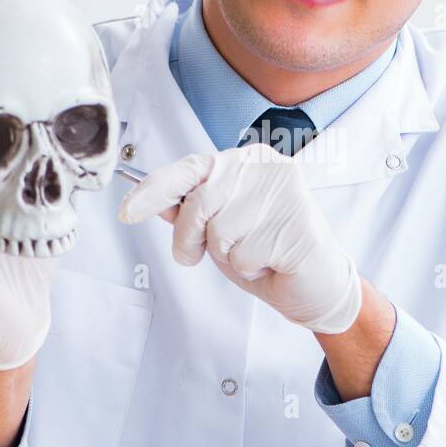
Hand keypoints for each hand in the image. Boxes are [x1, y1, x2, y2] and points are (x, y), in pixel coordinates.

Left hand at [117, 143, 361, 333]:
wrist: (317, 285)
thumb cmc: (268, 253)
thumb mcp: (219, 230)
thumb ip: (189, 210)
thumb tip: (149, 200)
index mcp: (247, 161)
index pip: (191, 167)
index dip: (154, 190)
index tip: (127, 211)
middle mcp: (266, 167)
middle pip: (199, 202)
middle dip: (190, 238)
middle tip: (202, 254)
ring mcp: (283, 193)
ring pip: (219, 231)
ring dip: (228, 256)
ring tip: (254, 253)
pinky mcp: (294, 223)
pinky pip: (242, 255)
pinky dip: (250, 268)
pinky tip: (272, 261)